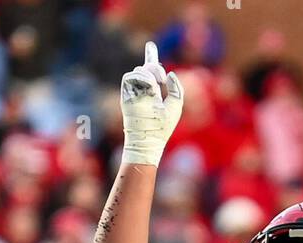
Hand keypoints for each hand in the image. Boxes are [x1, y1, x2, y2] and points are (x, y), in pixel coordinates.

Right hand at [120, 41, 183, 167]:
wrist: (148, 137)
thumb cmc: (163, 127)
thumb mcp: (176, 104)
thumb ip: (176, 88)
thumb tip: (170, 74)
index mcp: (154, 92)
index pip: (151, 71)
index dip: (151, 57)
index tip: (150, 45)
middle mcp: (143, 90)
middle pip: (147, 67)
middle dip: (156, 67)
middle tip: (162, 79)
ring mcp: (134, 91)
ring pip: (139, 69)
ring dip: (150, 73)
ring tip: (157, 86)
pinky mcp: (126, 94)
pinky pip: (130, 76)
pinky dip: (142, 77)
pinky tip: (150, 87)